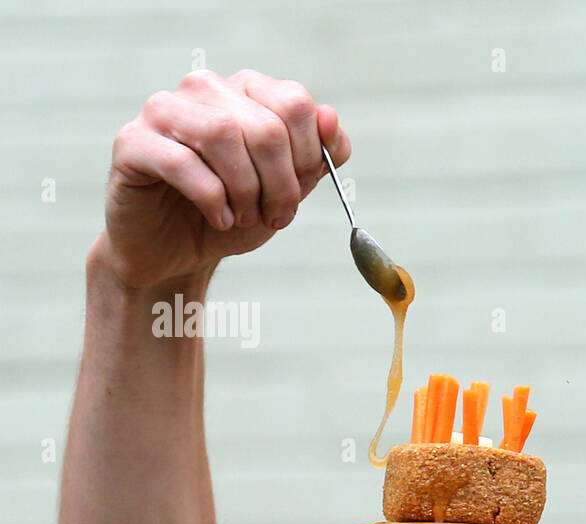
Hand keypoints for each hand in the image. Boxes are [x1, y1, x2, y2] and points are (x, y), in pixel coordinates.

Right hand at [97, 68, 351, 288]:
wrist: (175, 250)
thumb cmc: (233, 213)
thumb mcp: (288, 190)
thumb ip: (318, 156)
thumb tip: (331, 117)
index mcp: (246, 91)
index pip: (294, 102)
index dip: (308, 156)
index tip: (300, 193)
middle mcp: (204, 89)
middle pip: (265, 127)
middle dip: (280, 184)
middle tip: (275, 216)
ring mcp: (163, 110)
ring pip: (223, 135)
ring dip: (246, 190)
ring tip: (244, 218)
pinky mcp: (132, 142)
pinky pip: (182, 162)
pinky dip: (212, 199)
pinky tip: (220, 219)